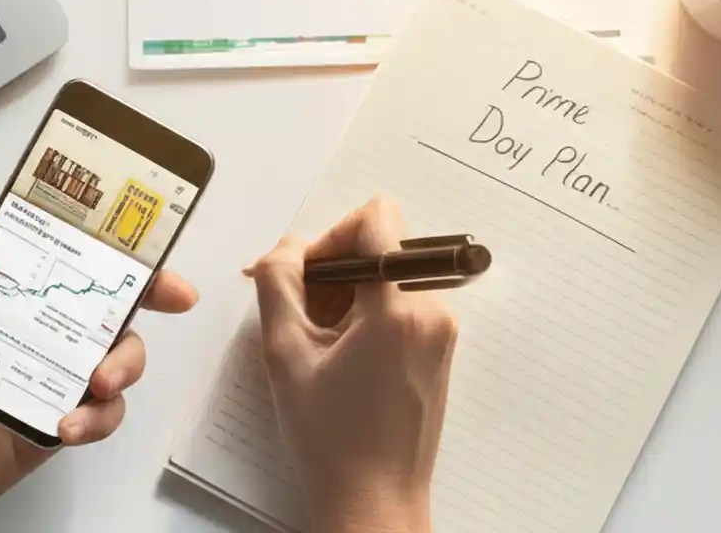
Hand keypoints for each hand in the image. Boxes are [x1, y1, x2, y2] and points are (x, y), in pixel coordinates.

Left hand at [0, 190, 198, 530]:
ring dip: (125, 363)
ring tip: (99, 383)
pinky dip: (98, 419)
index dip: (107, 242)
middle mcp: (37, 330)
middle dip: (152, 294)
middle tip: (177, 296)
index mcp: (3, 295)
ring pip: (119, 357)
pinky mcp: (58, 425)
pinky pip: (103, 415)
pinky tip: (67, 427)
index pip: (63, 256)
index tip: (142, 233)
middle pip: (109, 303)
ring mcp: (52, 377)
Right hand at [249, 198, 457, 532]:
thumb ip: (278, 282)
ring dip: (345, 294)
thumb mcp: (285, 352)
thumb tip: (286, 248)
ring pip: (387, 275)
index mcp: (400, 307)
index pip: (377, 218)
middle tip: (298, 314)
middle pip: (380, 246)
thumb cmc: (329, 437)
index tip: (303, 274)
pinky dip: (364, 314)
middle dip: (333, 269)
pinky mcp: (439, 349)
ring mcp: (442, 331)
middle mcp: (433, 310)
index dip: (330, 234)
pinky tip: (336, 355)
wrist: (374, 502)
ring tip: (315, 342)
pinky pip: (399, 304)